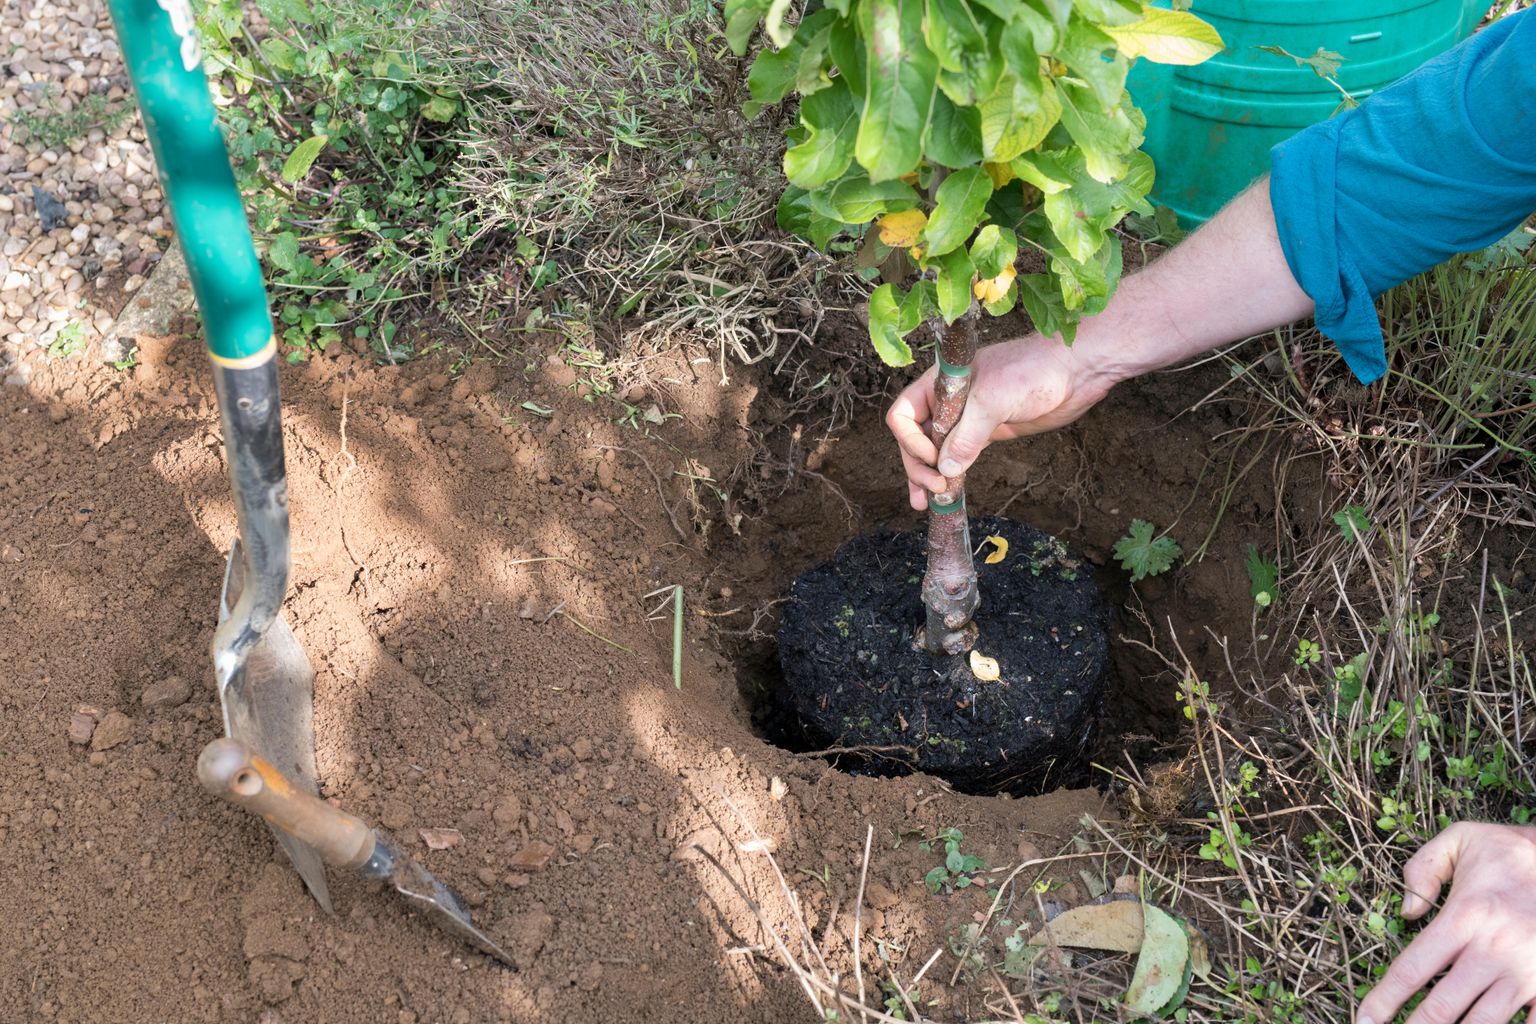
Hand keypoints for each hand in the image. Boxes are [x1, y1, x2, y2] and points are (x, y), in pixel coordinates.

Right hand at [884, 334, 1116, 509]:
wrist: (1074, 370)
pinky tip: (947, 493)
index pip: (904, 414)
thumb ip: (966, 435)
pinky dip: (951, 475)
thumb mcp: (992, 400)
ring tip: (925, 503)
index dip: (911, 440)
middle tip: (933, 488)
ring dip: (928, 476)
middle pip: (915, 437)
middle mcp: (947, 401)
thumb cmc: (1031, 371)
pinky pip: (959, 456)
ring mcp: (967, 418)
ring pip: (935, 450)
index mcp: (939, 383)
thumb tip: (945, 470)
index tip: (934, 457)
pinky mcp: (986, 433)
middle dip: (918, 464)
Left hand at [1358, 822, 1535, 1023]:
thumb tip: (1405, 913)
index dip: (1384, 999)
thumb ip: (1423, 868)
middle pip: (1443, 1007)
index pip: (1413, 969)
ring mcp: (1525, 972)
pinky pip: (1531, 1023)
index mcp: (1465, 917)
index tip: (1364, 1020)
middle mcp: (1494, 950)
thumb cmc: (1510, 851)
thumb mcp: (1461, 840)